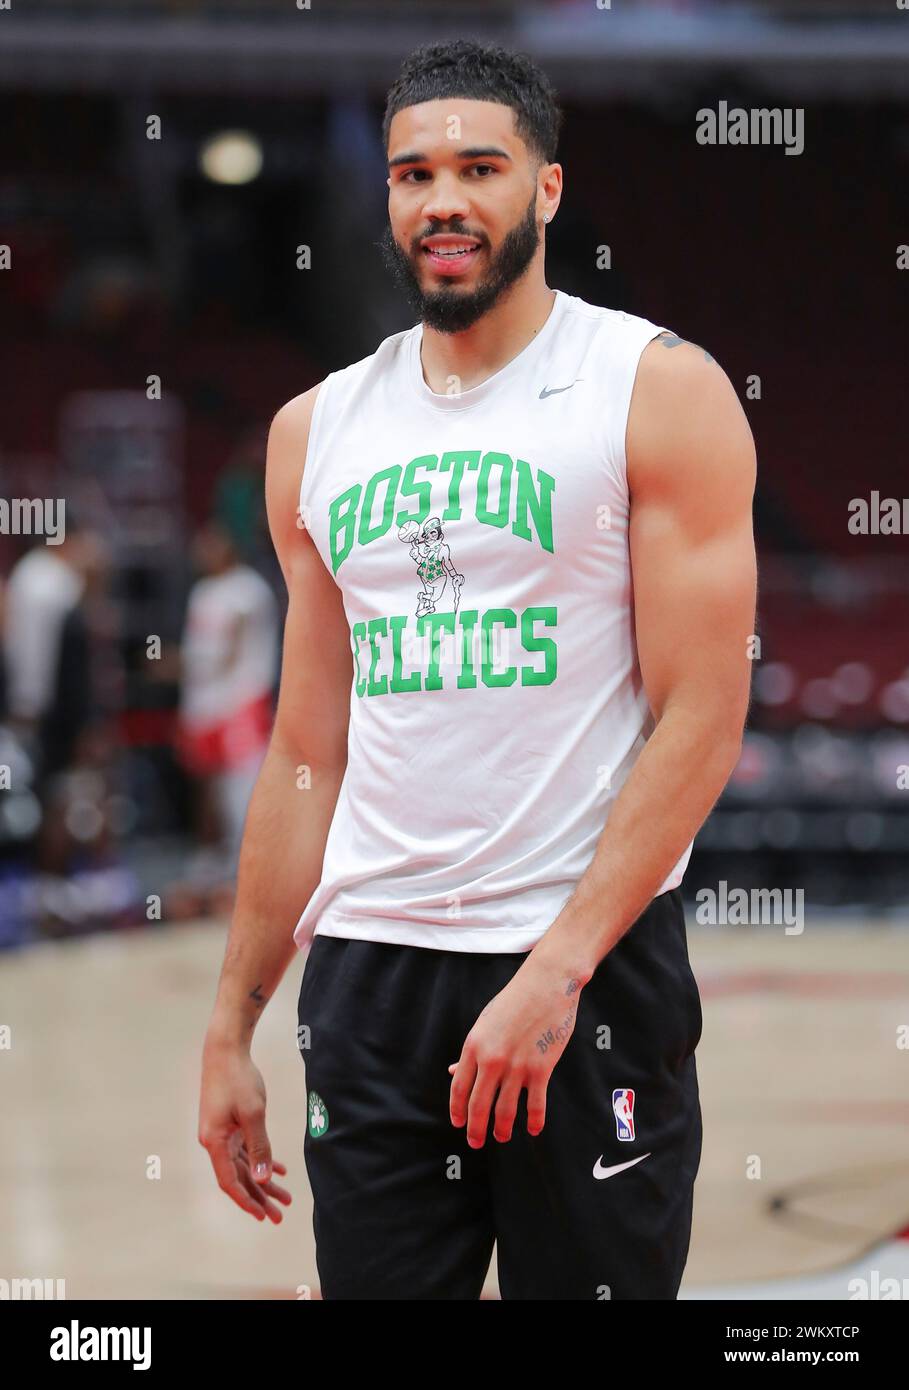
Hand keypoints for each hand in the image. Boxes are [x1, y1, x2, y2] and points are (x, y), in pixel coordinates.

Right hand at [198, 1036, 291, 1222]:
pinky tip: (279, 1169)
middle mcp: (214, 1141)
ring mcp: (221, 1133)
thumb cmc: (238, 1079)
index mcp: (215, 1142)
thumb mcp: (253, 1114)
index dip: (247, 1201)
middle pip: (238, 1177)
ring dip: (263, 1180)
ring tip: (285, 1197)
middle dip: (260, 1196)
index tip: (262, 1216)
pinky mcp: (228, 1123)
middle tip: (280, 1215)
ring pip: (244, 1165)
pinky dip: (261, 1159)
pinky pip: (245, 1150)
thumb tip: (262, 1178)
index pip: (230, 1182)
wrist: (225, 1050)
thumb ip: (259, 1147)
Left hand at [448, 954, 584, 1147]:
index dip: (458, 1110)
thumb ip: (471, 1051)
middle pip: (478, 1105)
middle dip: (475, 1129)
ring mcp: (517, 1066)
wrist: (546, 985)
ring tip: (502, 1137)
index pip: (459, 1088)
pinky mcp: (541, 1069)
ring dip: (502, 1129)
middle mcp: (492, 1060)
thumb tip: (453, 1071)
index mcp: (474, 1046)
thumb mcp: (485, 1022)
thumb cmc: (514, 1000)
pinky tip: (534, 1130)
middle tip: (476, 1142)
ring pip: (505, 1110)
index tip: (458, 1123)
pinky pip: (535, 1104)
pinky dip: (534, 1121)